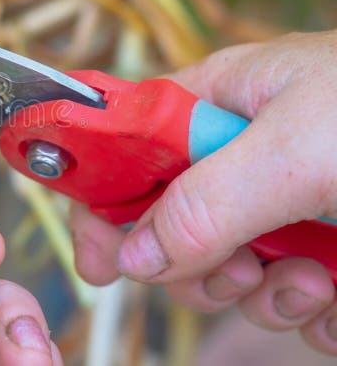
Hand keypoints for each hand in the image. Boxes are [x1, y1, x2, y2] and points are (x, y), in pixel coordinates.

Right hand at [70, 31, 336, 353]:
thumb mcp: (300, 150)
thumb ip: (208, 199)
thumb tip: (138, 253)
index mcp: (228, 99)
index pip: (132, 140)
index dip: (105, 195)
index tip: (98, 257)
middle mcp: (250, 152)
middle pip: (172, 218)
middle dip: (194, 260)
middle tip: (231, 271)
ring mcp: (290, 204)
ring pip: (228, 267)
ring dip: (262, 291)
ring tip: (311, 281)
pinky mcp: (329, 250)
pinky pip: (289, 298)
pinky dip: (311, 312)